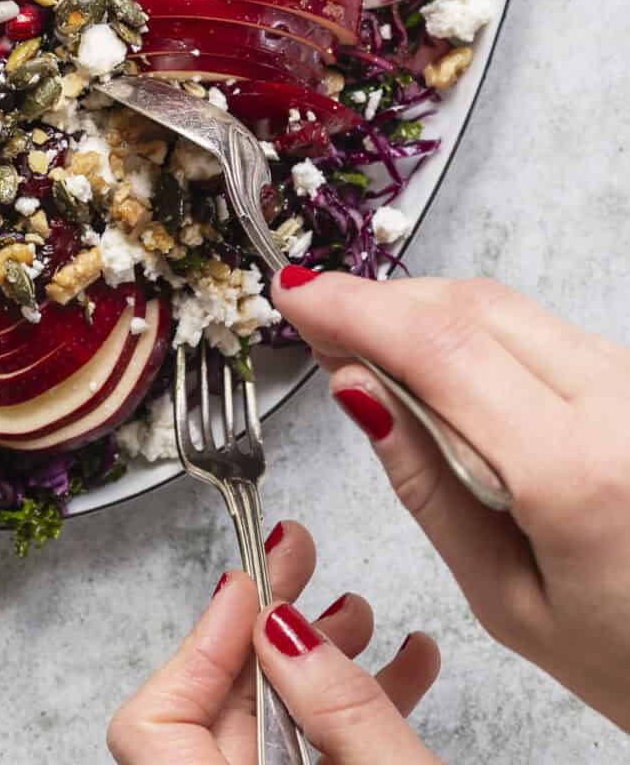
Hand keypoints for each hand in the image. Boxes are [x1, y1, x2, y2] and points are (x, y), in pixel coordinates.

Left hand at [107, 521, 440, 762]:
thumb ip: (339, 707)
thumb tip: (288, 626)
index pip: (151, 721)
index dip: (200, 644)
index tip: (250, 587)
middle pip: (216, 703)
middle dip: (271, 623)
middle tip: (298, 552)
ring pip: (273, 724)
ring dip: (317, 656)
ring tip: (359, 609)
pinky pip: (314, 752)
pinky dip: (353, 707)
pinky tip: (407, 664)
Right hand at [275, 271, 629, 730]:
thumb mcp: (505, 599)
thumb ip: (424, 484)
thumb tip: (356, 390)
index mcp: (578, 470)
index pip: (440, 347)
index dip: (353, 307)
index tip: (295, 294)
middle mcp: (619, 404)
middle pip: (469, 306)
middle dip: (379, 302)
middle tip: (316, 319)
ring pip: (506, 308)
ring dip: (424, 314)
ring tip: (367, 349)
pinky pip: (540, 328)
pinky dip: (474, 332)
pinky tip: (437, 365)